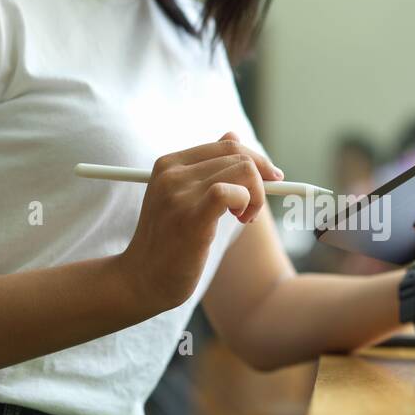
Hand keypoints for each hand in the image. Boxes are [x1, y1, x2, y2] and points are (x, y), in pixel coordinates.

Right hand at [120, 132, 282, 310]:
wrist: (142, 279)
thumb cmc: (168, 241)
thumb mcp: (182, 196)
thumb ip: (207, 167)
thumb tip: (233, 136)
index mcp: (169, 163)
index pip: (227, 145)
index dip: (256, 161)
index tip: (271, 179)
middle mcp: (172, 173)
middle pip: (239, 155)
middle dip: (260, 180)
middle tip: (251, 209)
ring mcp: (179, 193)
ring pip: (243, 171)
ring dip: (256, 195)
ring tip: (244, 218)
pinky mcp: (190, 217)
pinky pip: (232, 192)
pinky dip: (248, 202)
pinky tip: (241, 219)